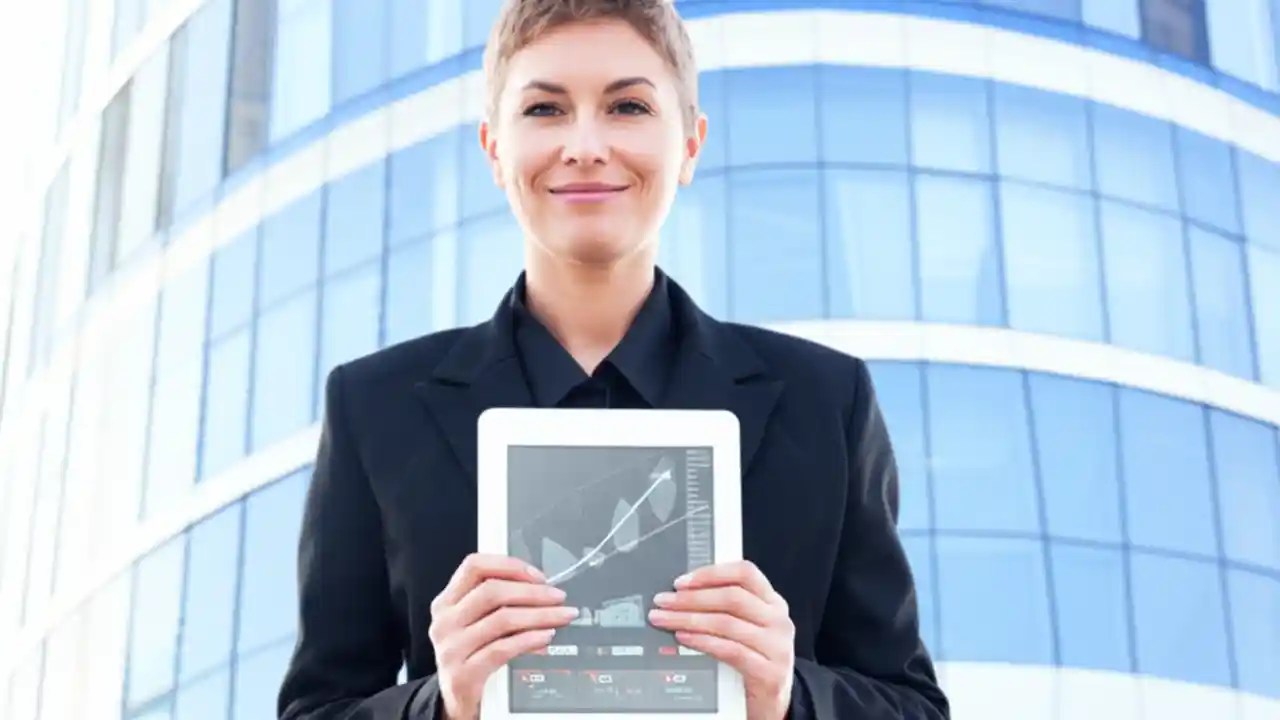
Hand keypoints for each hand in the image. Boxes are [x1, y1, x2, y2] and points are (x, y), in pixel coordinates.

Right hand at [429, 554, 577, 719]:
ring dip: (539, 615)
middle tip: (558, 596)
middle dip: (533, 592)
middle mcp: (445, 622)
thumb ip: (500, 604)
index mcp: (446, 602)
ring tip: (561, 616)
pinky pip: (503, 649)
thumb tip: (543, 590)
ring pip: (502, 619)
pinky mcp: (463, 674)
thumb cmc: (471, 655)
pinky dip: (530, 640)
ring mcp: (451, 648)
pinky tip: (546, 636)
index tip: (538, 576)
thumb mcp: (476, 624)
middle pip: (492, 592)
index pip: (474, 567)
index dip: (509, 566)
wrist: (455, 699)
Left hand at [648, 561, 794, 719]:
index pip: (745, 573)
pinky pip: (730, 650)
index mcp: (772, 602)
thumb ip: (725, 607)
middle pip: (732, 597)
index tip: (682, 581)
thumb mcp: (748, 626)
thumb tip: (682, 592)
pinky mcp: (769, 672)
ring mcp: (777, 647)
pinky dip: (703, 642)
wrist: (774, 700)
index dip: (711, 573)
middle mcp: (778, 621)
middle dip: (691, 598)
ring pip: (727, 622)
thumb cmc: (755, 658)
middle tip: (664, 601)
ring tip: (666, 620)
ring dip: (689, 619)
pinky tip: (685, 638)